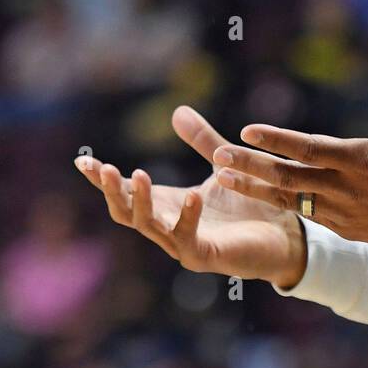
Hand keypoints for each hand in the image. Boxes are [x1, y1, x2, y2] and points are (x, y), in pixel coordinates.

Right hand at [75, 105, 307, 289]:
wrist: (284, 235)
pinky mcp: (206, 257)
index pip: (125, 192)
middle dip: (112, 191)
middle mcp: (168, 227)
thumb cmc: (250, 204)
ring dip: (141, 201)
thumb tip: (178, 111)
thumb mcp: (223, 166)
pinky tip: (190, 196)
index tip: (82, 161)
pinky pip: (188, 240)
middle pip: (126, 213)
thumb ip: (203, 142)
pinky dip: (187, 218)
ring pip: (149, 227)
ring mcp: (183, 245)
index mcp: (167, 205)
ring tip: (139, 174)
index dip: (103, 179)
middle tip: (103, 168)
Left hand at [213, 49, 367, 256]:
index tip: (246, 129)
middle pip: (289, 177)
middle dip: (250, 165)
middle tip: (217, 154)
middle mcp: (350, 188)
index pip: (310, 148)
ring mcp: (347, 213)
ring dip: (257, 187)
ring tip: (224, 176)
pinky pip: (309, 215)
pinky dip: (283, 203)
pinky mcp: (350, 229)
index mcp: (365, 160)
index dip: (277, 139)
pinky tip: (262, 193)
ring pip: (292, 199)